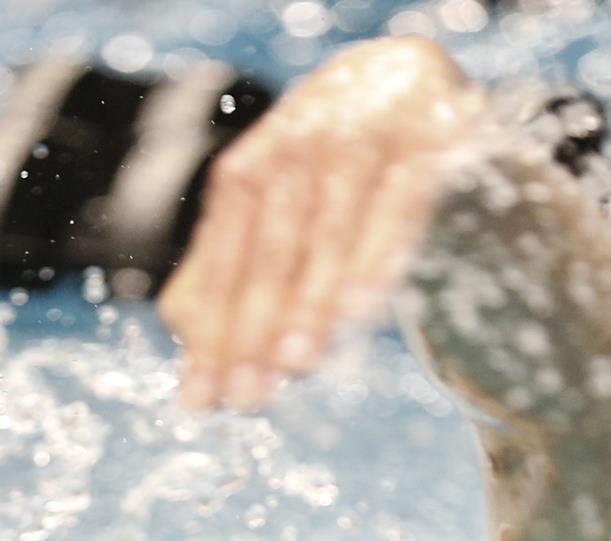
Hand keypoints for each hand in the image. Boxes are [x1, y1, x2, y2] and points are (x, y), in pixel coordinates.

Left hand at [158, 37, 480, 411]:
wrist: (406, 71)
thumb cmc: (327, 161)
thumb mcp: (271, 199)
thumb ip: (230, 260)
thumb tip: (182, 331)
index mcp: (250, 170)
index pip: (224, 258)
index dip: (213, 330)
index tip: (203, 399)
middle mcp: (298, 146)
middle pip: (271, 249)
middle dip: (255, 326)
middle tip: (247, 397)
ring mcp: (362, 134)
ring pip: (330, 228)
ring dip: (311, 298)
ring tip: (294, 363)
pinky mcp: (428, 132)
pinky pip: (402, 199)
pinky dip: (381, 252)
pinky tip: (363, 307)